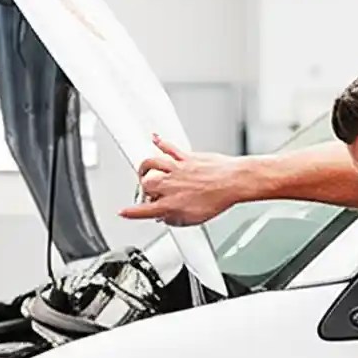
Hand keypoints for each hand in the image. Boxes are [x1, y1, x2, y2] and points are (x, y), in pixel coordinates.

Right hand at [119, 135, 249, 225]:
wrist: (233, 182)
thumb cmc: (218, 199)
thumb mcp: (195, 219)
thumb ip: (176, 219)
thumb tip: (166, 218)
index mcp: (172, 203)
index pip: (145, 210)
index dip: (132, 212)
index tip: (123, 212)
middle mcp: (170, 185)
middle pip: (145, 185)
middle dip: (142, 190)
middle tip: (146, 194)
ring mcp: (177, 169)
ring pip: (151, 164)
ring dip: (144, 168)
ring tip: (143, 171)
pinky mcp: (185, 157)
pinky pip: (168, 147)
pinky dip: (159, 142)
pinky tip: (154, 138)